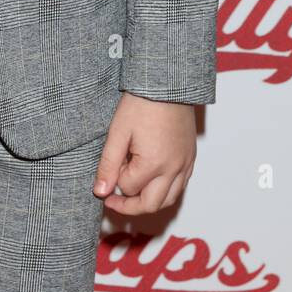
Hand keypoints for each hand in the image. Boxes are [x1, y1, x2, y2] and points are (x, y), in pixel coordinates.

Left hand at [92, 92, 196, 212]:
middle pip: (150, 204)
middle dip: (130, 207)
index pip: (129, 188)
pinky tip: (153, 181)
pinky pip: (181, 186)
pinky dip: (165, 191)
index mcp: (154, 164)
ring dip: (149, 202)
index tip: (112, 164)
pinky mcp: (191, 158)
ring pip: (169, 200)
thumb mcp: (118, 132)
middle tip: (113, 200)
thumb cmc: (142, 104)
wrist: (167, 84)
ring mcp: (185, 164)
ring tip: (133, 192)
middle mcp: (174, 169)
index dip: (116, 179)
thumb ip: (108, 165)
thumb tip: (100, 192)